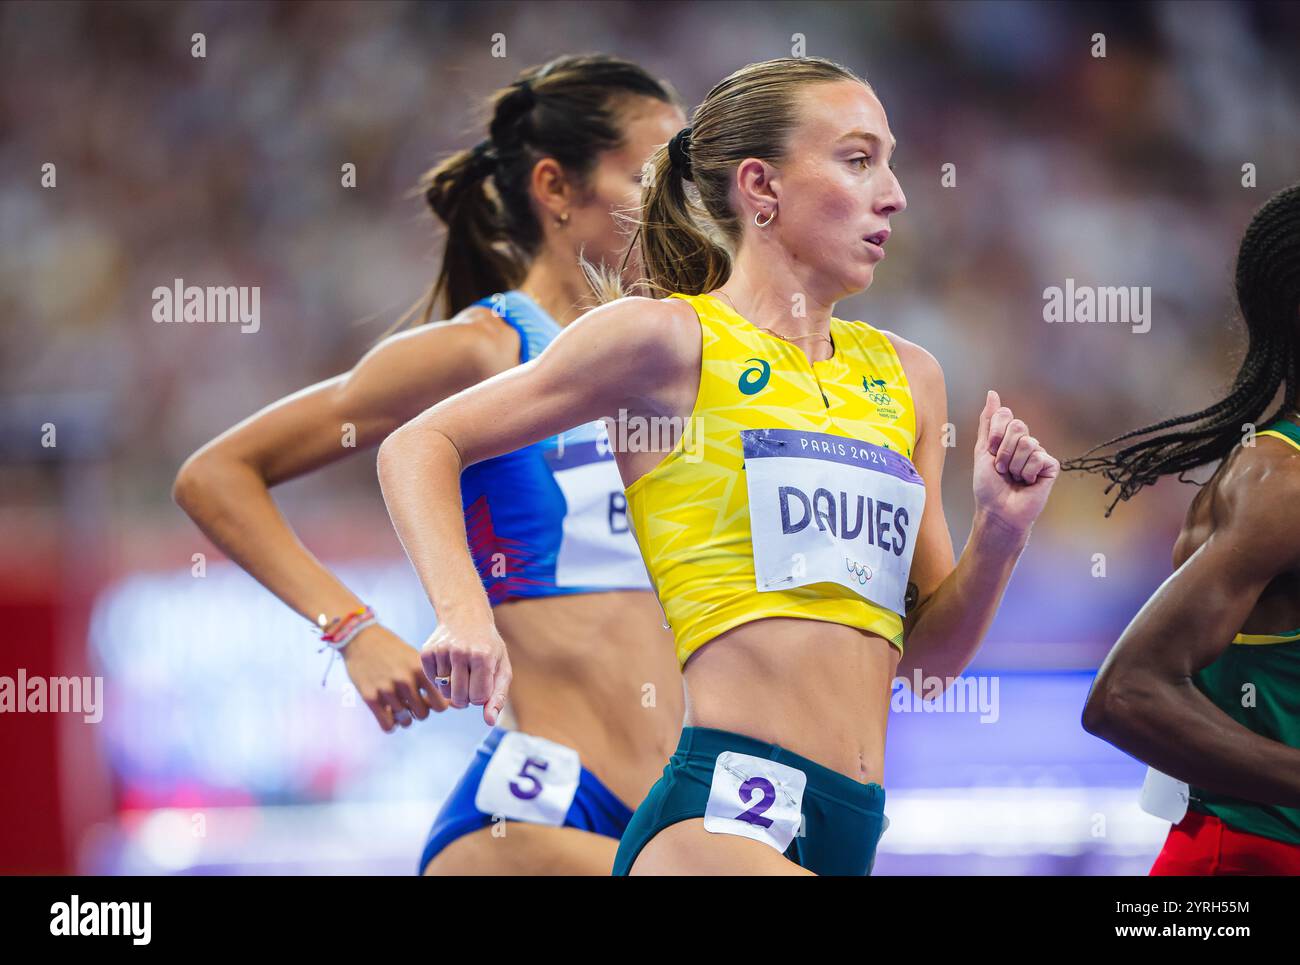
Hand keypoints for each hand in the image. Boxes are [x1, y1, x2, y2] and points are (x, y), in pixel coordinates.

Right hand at [343, 624, 447, 732]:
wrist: (361, 638)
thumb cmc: (394, 650)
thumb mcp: (416, 659)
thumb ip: (433, 680)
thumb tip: (456, 705)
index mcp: (420, 669)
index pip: (441, 704)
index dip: (438, 704)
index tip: (431, 699)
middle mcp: (405, 680)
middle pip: (423, 714)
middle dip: (420, 710)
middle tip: (413, 701)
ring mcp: (387, 689)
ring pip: (406, 721)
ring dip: (404, 716)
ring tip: (400, 704)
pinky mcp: (370, 697)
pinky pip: (388, 725)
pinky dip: (392, 724)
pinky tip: (389, 713)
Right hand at [420, 620, 511, 725]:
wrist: (465, 616)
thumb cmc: (488, 646)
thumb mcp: (501, 667)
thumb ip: (498, 696)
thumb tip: (489, 721)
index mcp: (483, 656)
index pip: (479, 698)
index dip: (481, 695)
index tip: (484, 682)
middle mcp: (461, 652)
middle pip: (459, 698)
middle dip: (467, 696)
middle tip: (471, 680)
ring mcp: (442, 650)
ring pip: (445, 692)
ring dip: (454, 688)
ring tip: (461, 671)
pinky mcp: (427, 651)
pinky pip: (432, 682)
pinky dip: (441, 680)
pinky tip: (448, 665)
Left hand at [973, 390, 1058, 533]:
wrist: (998, 510)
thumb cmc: (988, 485)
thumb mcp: (983, 450)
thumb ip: (988, 421)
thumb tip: (992, 393)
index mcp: (1008, 437)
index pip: (1005, 416)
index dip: (995, 435)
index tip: (990, 451)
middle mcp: (1025, 442)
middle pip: (1017, 427)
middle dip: (1003, 451)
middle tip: (1002, 469)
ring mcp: (1039, 453)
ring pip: (1028, 443)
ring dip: (1014, 464)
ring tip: (1013, 477)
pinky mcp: (1051, 466)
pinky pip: (1039, 457)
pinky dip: (1028, 472)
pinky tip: (1028, 482)